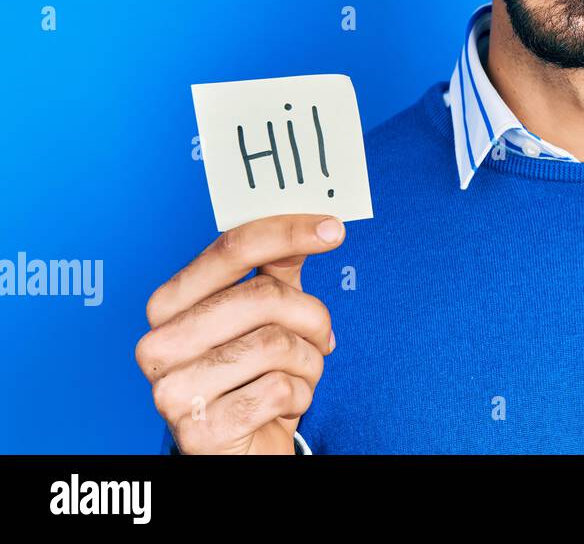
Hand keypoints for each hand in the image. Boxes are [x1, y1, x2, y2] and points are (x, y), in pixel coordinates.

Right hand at [135, 214, 344, 453]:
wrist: (242, 448)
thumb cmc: (251, 376)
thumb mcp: (264, 316)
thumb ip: (278, 269)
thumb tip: (315, 226)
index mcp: (168, 305)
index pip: (231, 248)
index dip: (287, 232)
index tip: (333, 229)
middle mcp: (159, 344)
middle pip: (263, 296)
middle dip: (311, 316)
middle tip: (322, 337)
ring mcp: (173, 390)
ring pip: (276, 344)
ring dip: (309, 362)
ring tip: (298, 374)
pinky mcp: (200, 431)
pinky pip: (280, 389)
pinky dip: (300, 395)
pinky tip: (284, 405)